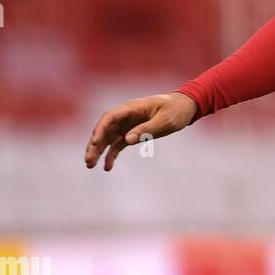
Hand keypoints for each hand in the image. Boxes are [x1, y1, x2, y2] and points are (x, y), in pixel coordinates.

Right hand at [84, 92, 198, 171]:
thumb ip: (146, 129)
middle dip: (94, 144)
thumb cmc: (176, 110)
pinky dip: (112, 155)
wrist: (186, 107)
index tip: (95, 143)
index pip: (110, 117)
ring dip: (99, 151)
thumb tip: (127, 140)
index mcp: (132, 108)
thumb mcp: (165, 120)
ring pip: (108, 138)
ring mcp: (129, 125)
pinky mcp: (134, 134)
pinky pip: (119, 144)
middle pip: (105, 129)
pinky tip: (107, 167)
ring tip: (90, 165)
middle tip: (88, 160)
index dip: (100, 129)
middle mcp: (127, 116)